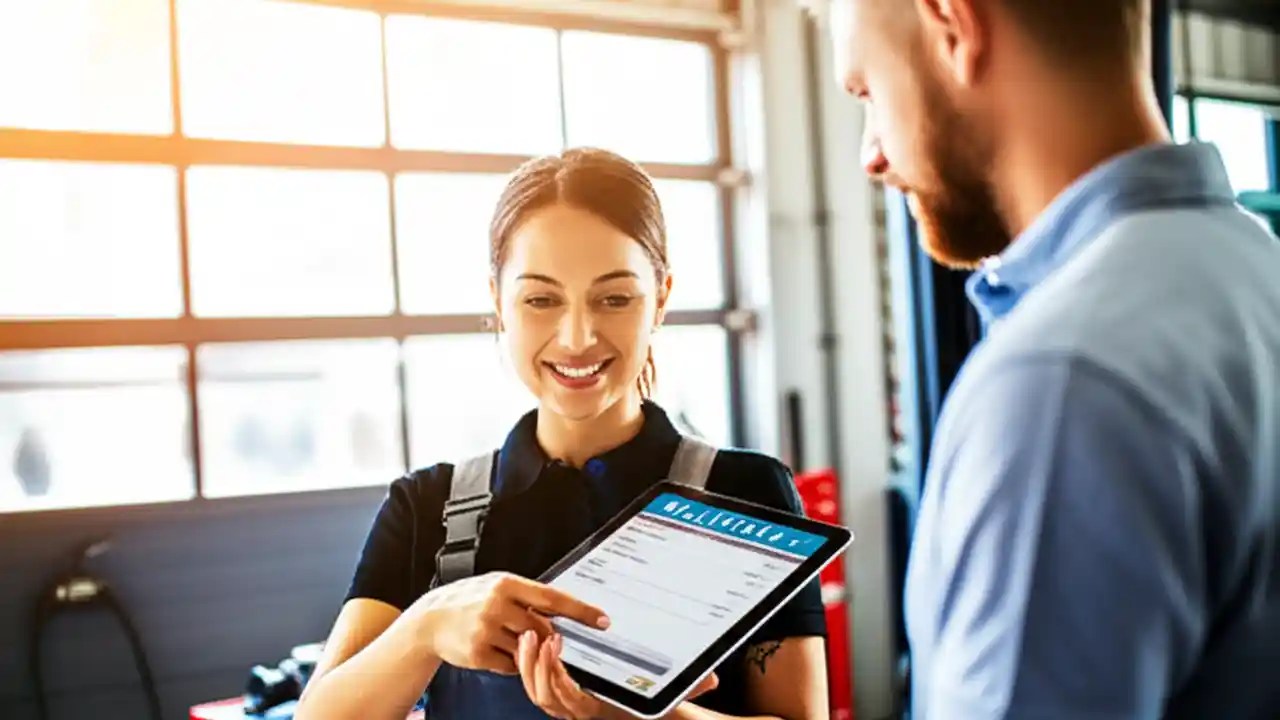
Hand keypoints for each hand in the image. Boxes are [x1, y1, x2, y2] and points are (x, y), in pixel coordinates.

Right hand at [409, 572, 608, 675]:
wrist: (431, 619)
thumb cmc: (469, 600)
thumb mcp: (498, 586)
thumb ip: (527, 596)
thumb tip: (561, 611)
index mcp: (506, 584)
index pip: (553, 598)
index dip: (581, 611)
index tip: (602, 620)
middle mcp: (497, 605)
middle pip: (544, 629)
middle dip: (546, 636)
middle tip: (535, 634)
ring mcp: (487, 630)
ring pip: (528, 649)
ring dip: (526, 650)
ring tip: (507, 638)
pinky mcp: (478, 653)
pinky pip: (510, 666)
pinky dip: (510, 663)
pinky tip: (496, 649)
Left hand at [517, 631, 718, 719]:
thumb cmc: (662, 711)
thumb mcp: (675, 700)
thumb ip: (691, 690)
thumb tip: (711, 679)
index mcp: (602, 713)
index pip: (570, 698)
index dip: (556, 673)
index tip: (555, 643)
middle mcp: (583, 717)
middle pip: (544, 697)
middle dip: (533, 666)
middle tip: (535, 633)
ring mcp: (572, 712)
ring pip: (538, 696)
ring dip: (527, 667)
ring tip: (529, 635)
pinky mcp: (567, 703)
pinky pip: (541, 692)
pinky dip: (531, 671)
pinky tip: (535, 647)